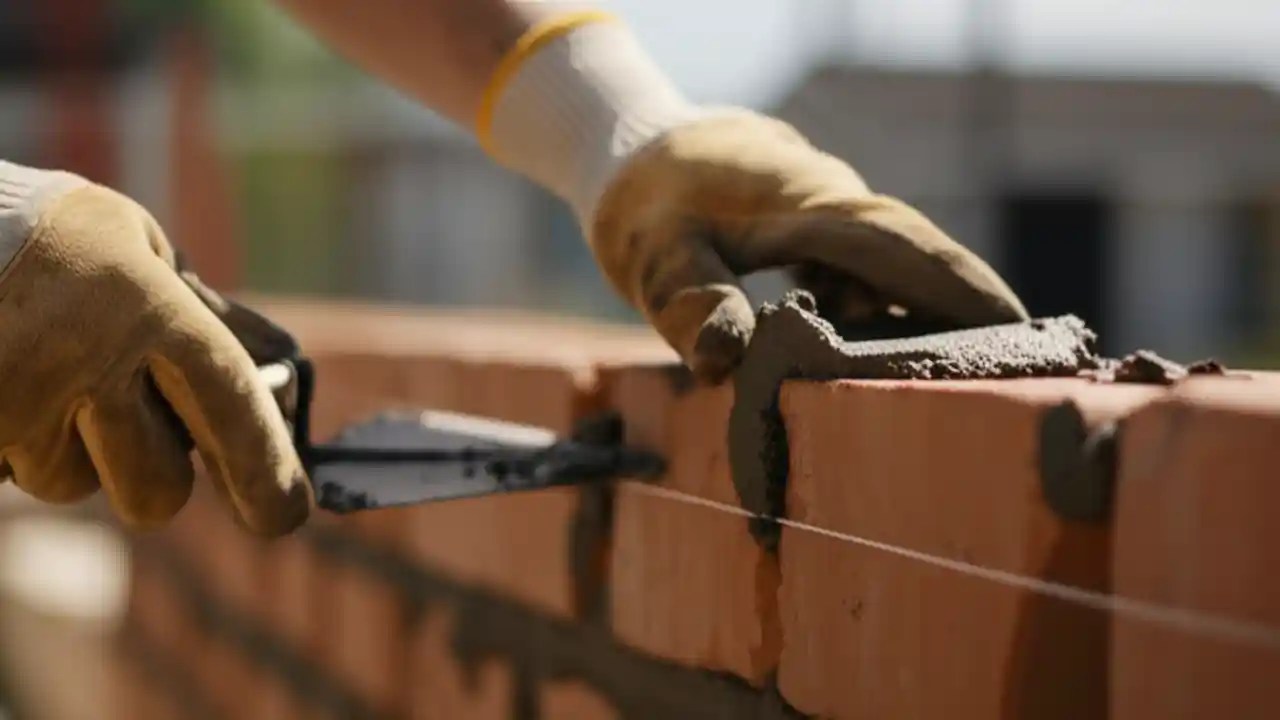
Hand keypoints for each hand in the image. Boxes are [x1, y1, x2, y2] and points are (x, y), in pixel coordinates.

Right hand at [0, 165, 309, 533]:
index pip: (232, 408)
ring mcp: (14, 403)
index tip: (287, 515)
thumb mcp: (132, 244)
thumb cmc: (43, 232)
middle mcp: (86, 361)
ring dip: (66, 449)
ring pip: (70, 484)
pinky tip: (0, 376)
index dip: (267, 470)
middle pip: (156, 489)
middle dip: (152, 473)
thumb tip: (280, 361)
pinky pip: (7, 473)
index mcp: (147, 307)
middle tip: (126, 417)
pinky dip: (10, 441)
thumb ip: (205, 311)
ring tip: (36, 367)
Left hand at [477, 16, 1026, 382]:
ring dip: (924, 319)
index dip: (959, 289)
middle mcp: (834, 203)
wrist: (638, 146)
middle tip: (1019, 375)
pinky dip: (881, 314)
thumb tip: (727, 362)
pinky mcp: (820, 231)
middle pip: (915, 258)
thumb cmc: (648, 202)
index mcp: (806, 204)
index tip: (1019, 331)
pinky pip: (867, 273)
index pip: (898, 246)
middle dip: (967, 311)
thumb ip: (692, 302)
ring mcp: (830, 214)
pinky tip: (886, 361)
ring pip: (893, 269)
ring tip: (958, 385)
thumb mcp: (655, 253)